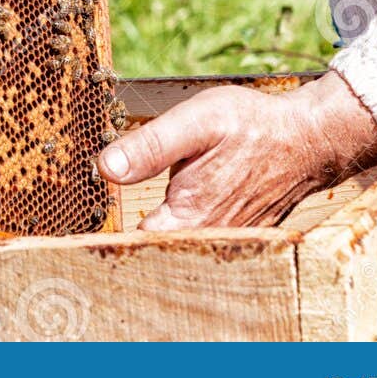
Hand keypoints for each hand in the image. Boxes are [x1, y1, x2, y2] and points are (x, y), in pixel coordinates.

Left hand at [97, 70, 376, 230]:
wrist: (307, 138)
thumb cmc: (253, 126)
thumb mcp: (199, 120)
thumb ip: (151, 145)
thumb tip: (105, 168)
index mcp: (187, 219)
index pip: (131, 248)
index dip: (104, 242)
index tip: (69, 242)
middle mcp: (205, 241)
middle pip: (151, 257)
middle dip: (124, 248)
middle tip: (81, 247)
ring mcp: (223, 244)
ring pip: (175, 255)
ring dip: (151, 248)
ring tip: (114, 245)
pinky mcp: (236, 239)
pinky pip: (200, 250)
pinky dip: (180, 245)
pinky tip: (169, 228)